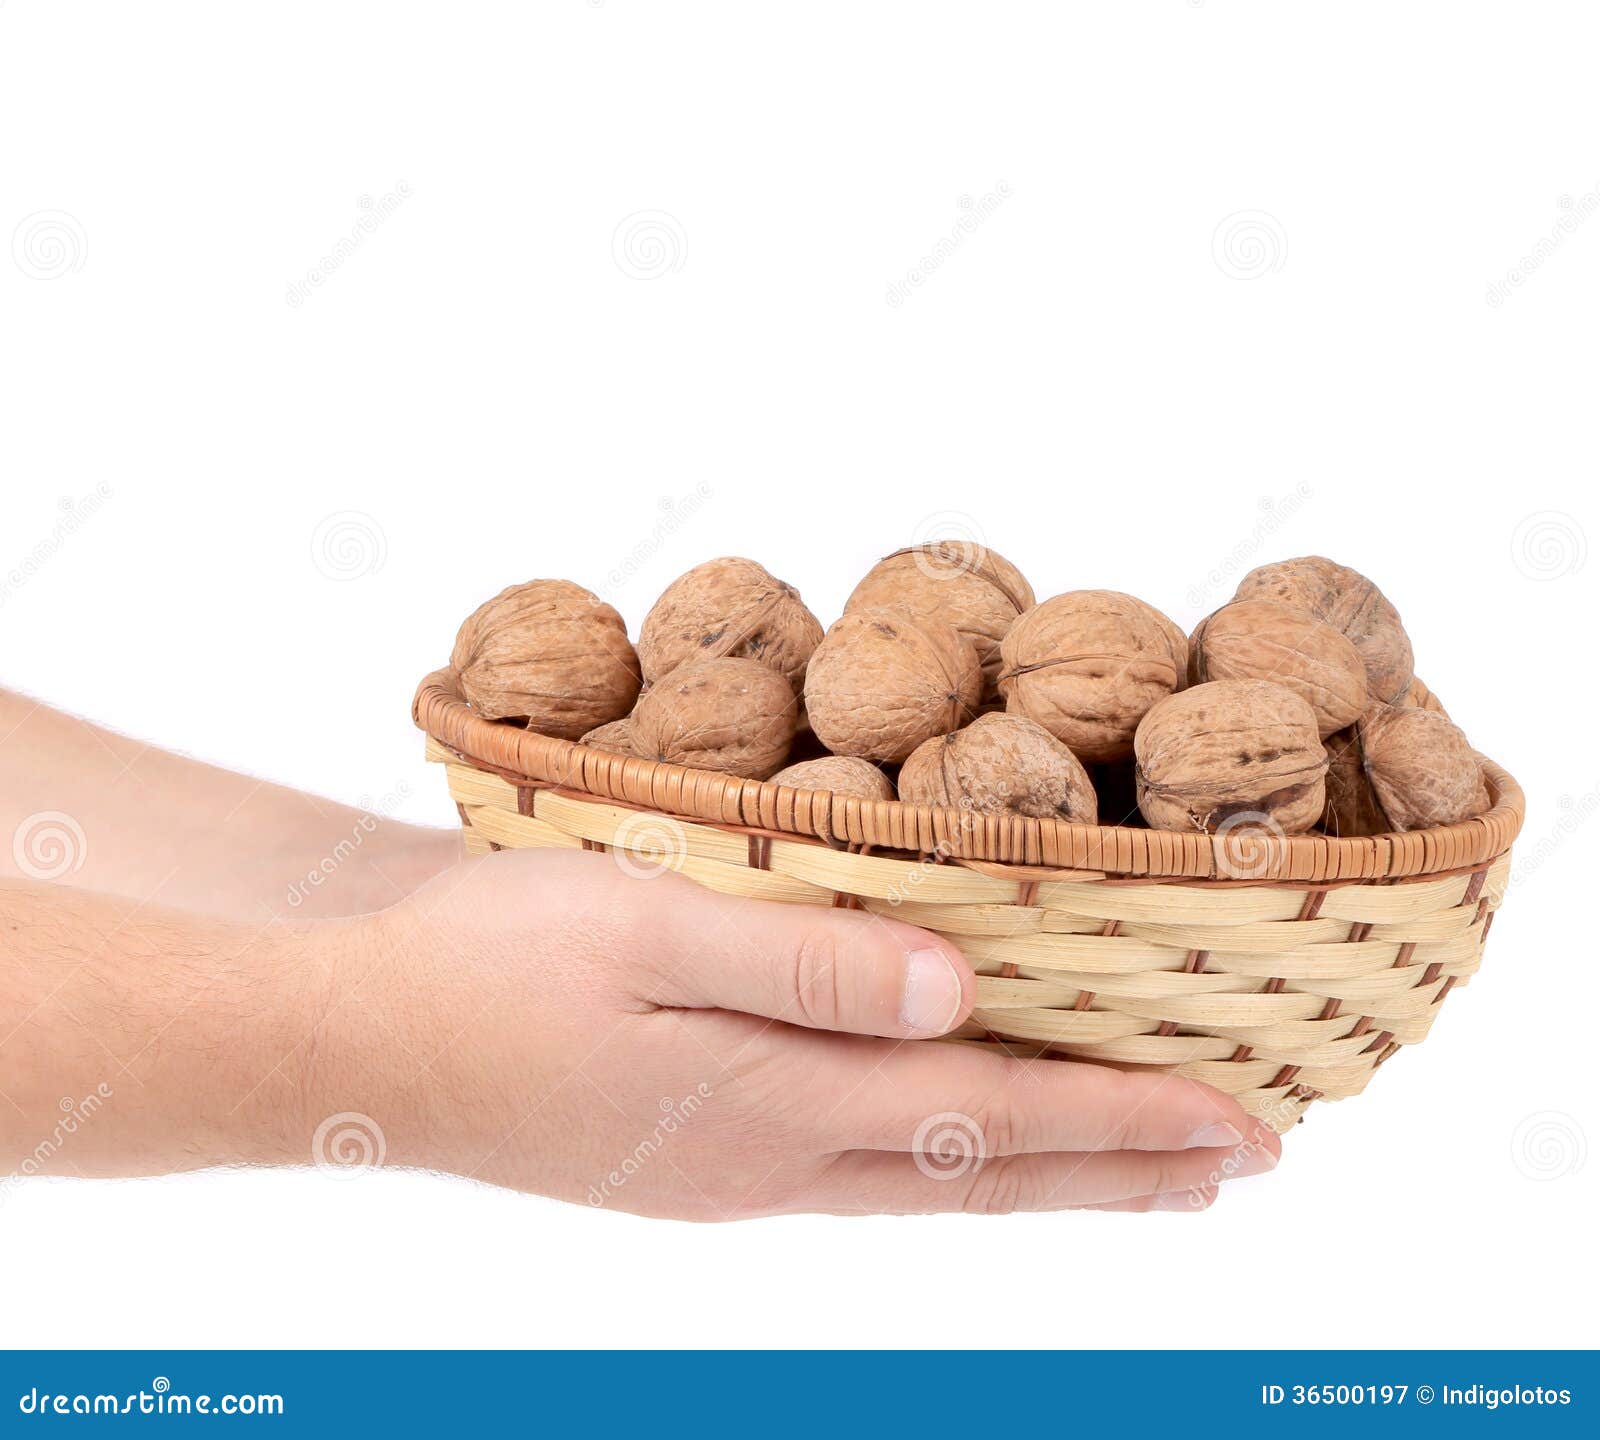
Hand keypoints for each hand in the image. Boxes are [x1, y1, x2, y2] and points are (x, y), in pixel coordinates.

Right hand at [328, 850, 1280, 1217]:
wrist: (356, 1038)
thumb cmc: (493, 964)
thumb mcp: (649, 933)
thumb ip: (810, 964)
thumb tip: (961, 995)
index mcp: (775, 1106)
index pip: (995, 1114)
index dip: (1126, 1120)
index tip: (1243, 1123)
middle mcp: (773, 1162)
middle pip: (986, 1171)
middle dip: (1124, 1169)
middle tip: (1242, 1164)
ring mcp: (734, 1176)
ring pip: (934, 1179)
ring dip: (1052, 1176)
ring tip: (1145, 1175)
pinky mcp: (696, 1162)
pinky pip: (868, 1172)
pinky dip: (957, 1160)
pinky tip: (963, 1147)